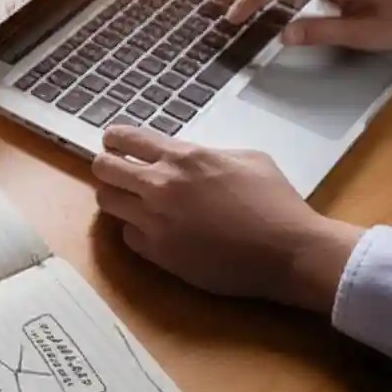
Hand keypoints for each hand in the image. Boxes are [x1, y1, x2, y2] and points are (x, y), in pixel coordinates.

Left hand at [91, 127, 362, 313]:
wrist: (288, 251)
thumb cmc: (276, 201)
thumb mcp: (249, 158)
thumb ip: (209, 154)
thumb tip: (189, 159)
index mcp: (183, 157)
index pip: (125, 138)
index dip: (114, 139)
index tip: (113, 143)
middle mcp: (160, 185)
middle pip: (103, 168)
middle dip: (105, 166)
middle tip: (115, 171)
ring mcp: (155, 221)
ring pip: (107, 202)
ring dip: (115, 198)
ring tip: (131, 201)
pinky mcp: (158, 253)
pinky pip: (127, 236)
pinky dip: (135, 230)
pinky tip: (152, 230)